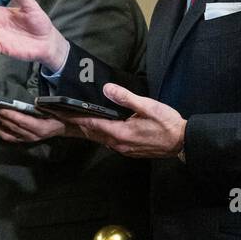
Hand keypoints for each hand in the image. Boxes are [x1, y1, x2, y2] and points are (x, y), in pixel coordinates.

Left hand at [0, 108, 69, 143]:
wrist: (64, 127)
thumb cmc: (61, 117)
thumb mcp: (59, 111)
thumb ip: (48, 107)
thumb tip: (36, 101)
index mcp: (40, 128)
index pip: (22, 122)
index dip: (11, 116)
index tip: (0, 109)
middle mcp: (31, 136)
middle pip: (12, 127)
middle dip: (0, 118)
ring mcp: (26, 139)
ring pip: (8, 134)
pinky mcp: (23, 139)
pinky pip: (8, 136)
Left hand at [65, 83, 186, 158]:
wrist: (182, 143)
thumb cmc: (168, 124)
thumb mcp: (148, 106)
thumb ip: (126, 98)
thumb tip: (107, 89)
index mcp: (120, 132)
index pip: (90, 123)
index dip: (73, 117)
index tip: (58, 112)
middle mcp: (117, 143)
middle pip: (91, 132)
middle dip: (75, 123)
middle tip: (59, 114)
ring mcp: (122, 149)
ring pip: (98, 137)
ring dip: (86, 129)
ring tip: (72, 119)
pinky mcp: (128, 150)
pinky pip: (107, 141)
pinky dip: (98, 133)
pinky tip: (96, 127)